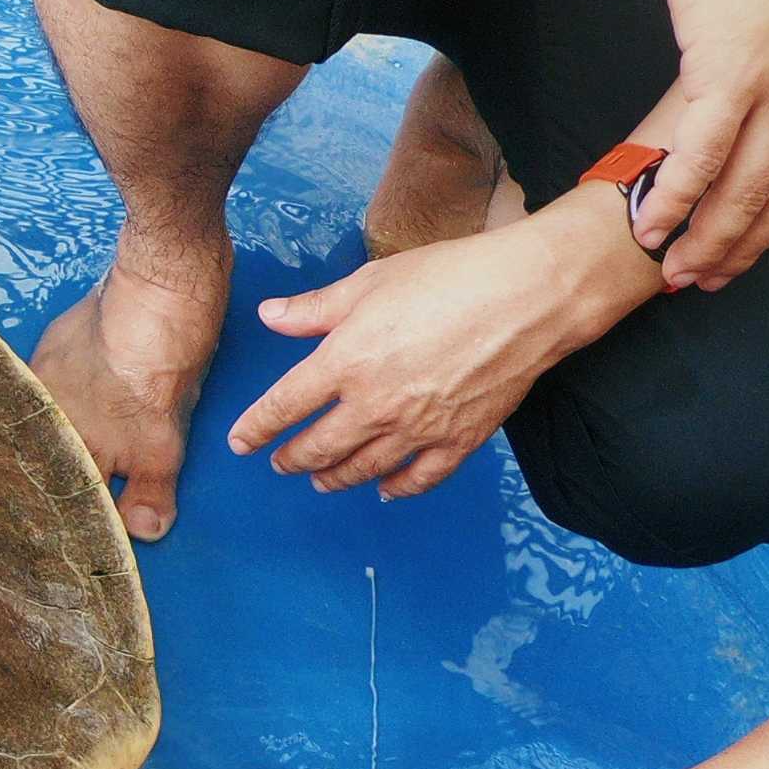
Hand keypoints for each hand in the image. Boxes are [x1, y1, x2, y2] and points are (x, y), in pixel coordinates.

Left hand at [227, 221, 584, 497]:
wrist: (528, 296)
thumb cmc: (450, 277)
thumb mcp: (371, 281)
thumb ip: (315, 308)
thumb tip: (269, 316)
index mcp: (345, 362)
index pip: (284, 407)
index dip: (256, 428)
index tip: (240, 443)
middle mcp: (374, 405)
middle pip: (318, 448)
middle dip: (292, 459)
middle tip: (281, 463)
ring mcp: (416, 429)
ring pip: (362, 470)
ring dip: (335, 478)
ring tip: (321, 480)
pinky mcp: (457, 441)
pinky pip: (418, 479)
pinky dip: (397, 489)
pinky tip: (386, 491)